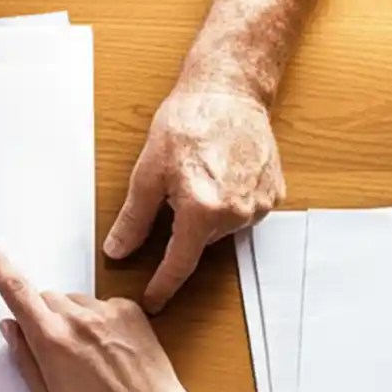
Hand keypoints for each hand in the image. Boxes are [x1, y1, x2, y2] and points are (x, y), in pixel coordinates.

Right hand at [0, 244, 207, 391]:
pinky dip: (100, 319)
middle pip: (46, 297)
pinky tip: (110, 349)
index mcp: (52, 340)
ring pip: (74, 300)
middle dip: (44, 315)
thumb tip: (11, 327)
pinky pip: (102, 304)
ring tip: (90, 354)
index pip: (17, 291)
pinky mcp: (129, 309)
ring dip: (73, 317)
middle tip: (57, 348)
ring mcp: (106, 311)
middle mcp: (78, 318)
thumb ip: (24, 357)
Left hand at [104, 67, 283, 312]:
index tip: (153, 301)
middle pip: (199, 242)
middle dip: (183, 226)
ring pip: (222, 227)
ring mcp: (259, 204)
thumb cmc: (187, 122)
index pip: (178, 264)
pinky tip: (221, 172)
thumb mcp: (148, 171)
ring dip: (206, 212)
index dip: (162, 286)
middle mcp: (236, 213)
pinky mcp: (273, 193)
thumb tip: (118, 249)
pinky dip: (228, 200)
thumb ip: (134, 218)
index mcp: (202, 210)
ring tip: (200, 172)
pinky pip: (243, 211)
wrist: (229, 90)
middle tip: (175, 188)